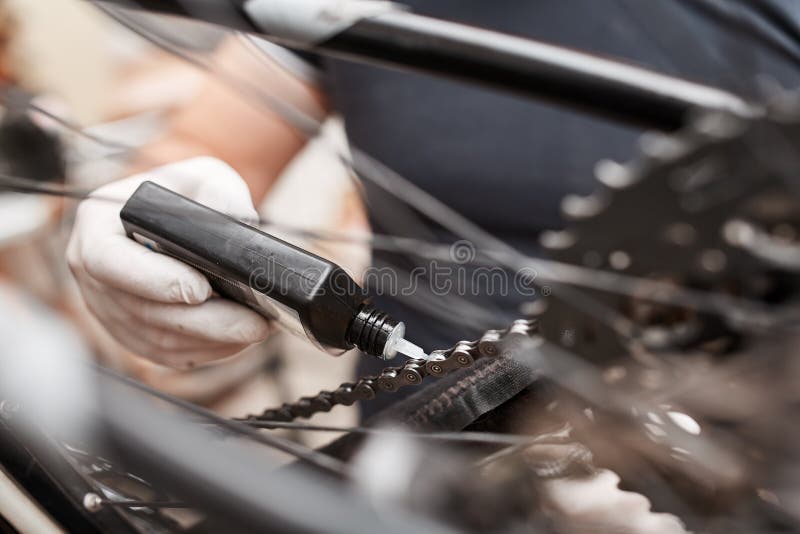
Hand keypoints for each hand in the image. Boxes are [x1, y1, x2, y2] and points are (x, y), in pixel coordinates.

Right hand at [68, 157, 271, 368]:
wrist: (176, 218)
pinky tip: (239, 340)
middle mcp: (91, 273)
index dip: (154, 281)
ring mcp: (108, 309)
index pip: (110, 263)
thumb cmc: (185, 195)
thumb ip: (220, 195)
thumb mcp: (203, 176)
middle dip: (206, 322)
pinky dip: (206, 350)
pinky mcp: (130, 333)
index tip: (200, 290)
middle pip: (144, 312)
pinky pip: (166, 353)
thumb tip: (241, 223)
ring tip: (258, 329)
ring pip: (159, 340)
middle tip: (255, 323)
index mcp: (97, 227)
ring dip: (213, 340)